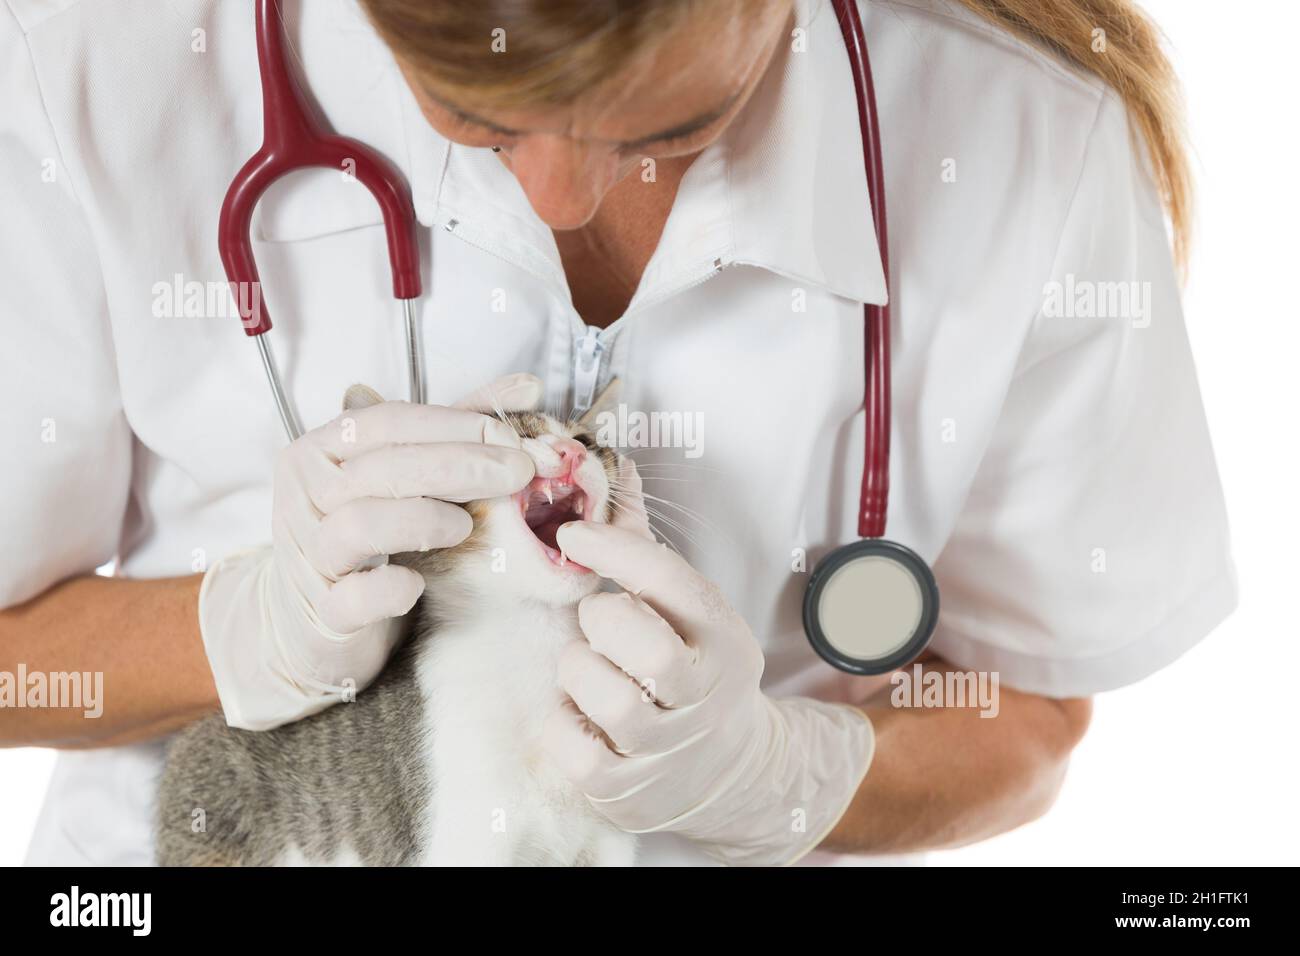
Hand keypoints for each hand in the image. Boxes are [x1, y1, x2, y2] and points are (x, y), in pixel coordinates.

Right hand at [200, 374, 539, 729]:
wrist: (316, 622)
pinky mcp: (323, 613)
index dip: (452, 424)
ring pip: (361, 523)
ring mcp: (309, 555)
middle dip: (460, 466)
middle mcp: (306, 496)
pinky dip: (388, 589)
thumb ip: (462, 430)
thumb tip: (528, 388)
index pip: (386, 422)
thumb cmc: (372, 537)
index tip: (507, 436)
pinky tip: (417, 584)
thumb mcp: (409, 475)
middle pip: (382, 468)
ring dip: (424, 519)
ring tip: (466, 526)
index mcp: (322, 451)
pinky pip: (354, 597)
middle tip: (517, 472)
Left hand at [543, 521, 876, 865]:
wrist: (729, 772)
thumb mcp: (691, 611)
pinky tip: (578, 714)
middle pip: (642, 644)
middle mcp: (701, 693)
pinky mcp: (628, 791)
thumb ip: (646, 547)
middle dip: (602, 619)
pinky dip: (563, 724)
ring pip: (605, 697)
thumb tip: (618, 471)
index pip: (668, 580)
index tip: (574, 535)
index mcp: (722, 637)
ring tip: (590, 667)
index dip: (614, 548)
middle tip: (597, 620)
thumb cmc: (694, 669)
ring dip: (579, 670)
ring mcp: (666, 747)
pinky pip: (575, 750)